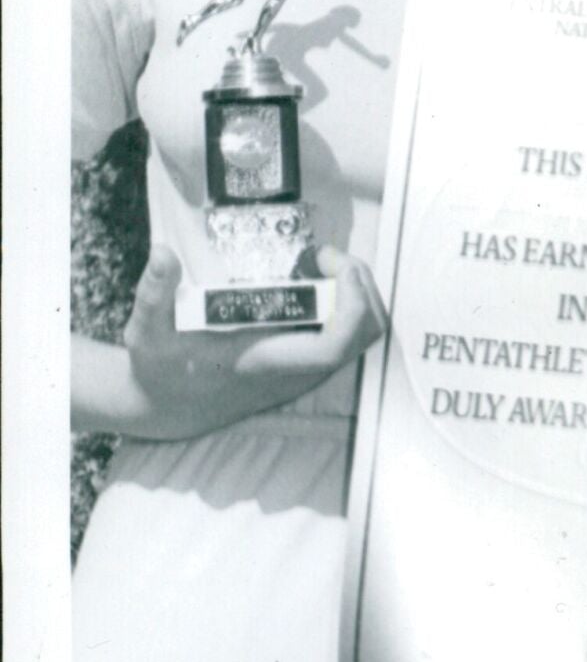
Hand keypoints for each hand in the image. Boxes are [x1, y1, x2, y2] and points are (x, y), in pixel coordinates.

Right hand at [119, 243, 385, 437]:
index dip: (350, 306)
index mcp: (264, 363)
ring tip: (321, 264)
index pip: (332, 348)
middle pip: (364, 337)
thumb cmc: (160, 368)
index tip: (333, 263)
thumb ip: (153, 293)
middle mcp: (296, 372)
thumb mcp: (147, 330)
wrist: (168, 407)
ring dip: (355, 292)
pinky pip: (349, 334)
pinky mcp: (307, 364)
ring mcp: (306, 370)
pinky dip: (346, 302)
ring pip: (362, 336)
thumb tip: (162, 254)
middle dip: (360, 286)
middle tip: (324, 255)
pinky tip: (313, 279)